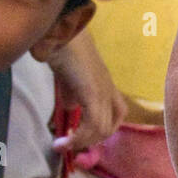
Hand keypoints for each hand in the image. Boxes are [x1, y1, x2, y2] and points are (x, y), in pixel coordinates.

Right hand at [44, 28, 126, 152]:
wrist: (60, 31)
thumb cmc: (61, 48)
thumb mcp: (67, 75)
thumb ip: (72, 91)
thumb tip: (72, 106)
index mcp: (105, 84)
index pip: (116, 114)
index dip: (101, 130)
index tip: (79, 136)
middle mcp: (109, 89)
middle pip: (111, 125)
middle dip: (90, 140)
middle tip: (69, 145)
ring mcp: (103, 90)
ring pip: (102, 128)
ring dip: (81, 142)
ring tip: (62, 146)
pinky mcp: (93, 92)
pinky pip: (92, 124)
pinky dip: (77, 138)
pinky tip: (62, 141)